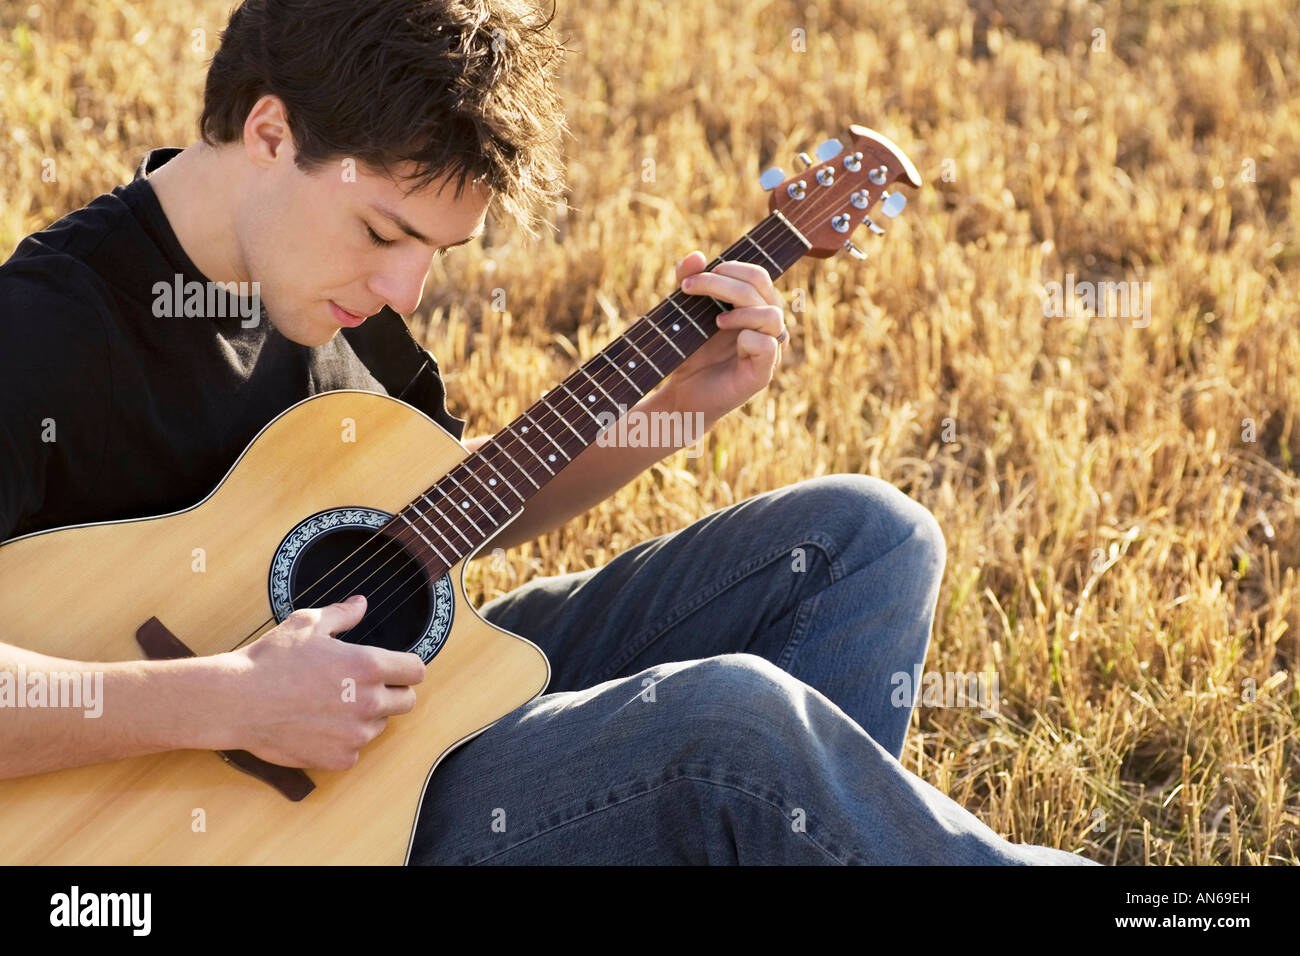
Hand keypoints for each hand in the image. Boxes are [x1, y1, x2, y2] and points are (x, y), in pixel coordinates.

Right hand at [221, 595, 425, 769]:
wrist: (236, 701)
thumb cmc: (270, 660)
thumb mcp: (307, 625)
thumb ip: (342, 614)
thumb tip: (361, 604)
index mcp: (368, 666)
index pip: (416, 671)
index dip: (406, 667)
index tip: (395, 668)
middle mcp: (368, 702)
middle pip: (408, 702)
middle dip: (392, 693)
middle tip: (364, 687)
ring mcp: (355, 735)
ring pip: (380, 726)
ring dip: (367, 717)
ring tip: (333, 705)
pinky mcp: (339, 759)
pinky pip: (356, 749)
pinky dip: (344, 740)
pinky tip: (319, 726)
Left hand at [658, 250, 788, 424]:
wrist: (683, 396)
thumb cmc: (690, 354)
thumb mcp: (683, 314)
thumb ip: (688, 283)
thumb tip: (696, 255)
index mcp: (753, 307)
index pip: (757, 275)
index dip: (731, 268)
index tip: (696, 275)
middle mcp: (766, 325)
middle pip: (762, 287)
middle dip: (724, 282)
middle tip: (691, 288)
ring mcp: (768, 349)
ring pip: (771, 315)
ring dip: (740, 310)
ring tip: (715, 321)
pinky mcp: (763, 373)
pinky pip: (768, 345)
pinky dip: (749, 337)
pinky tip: (733, 340)